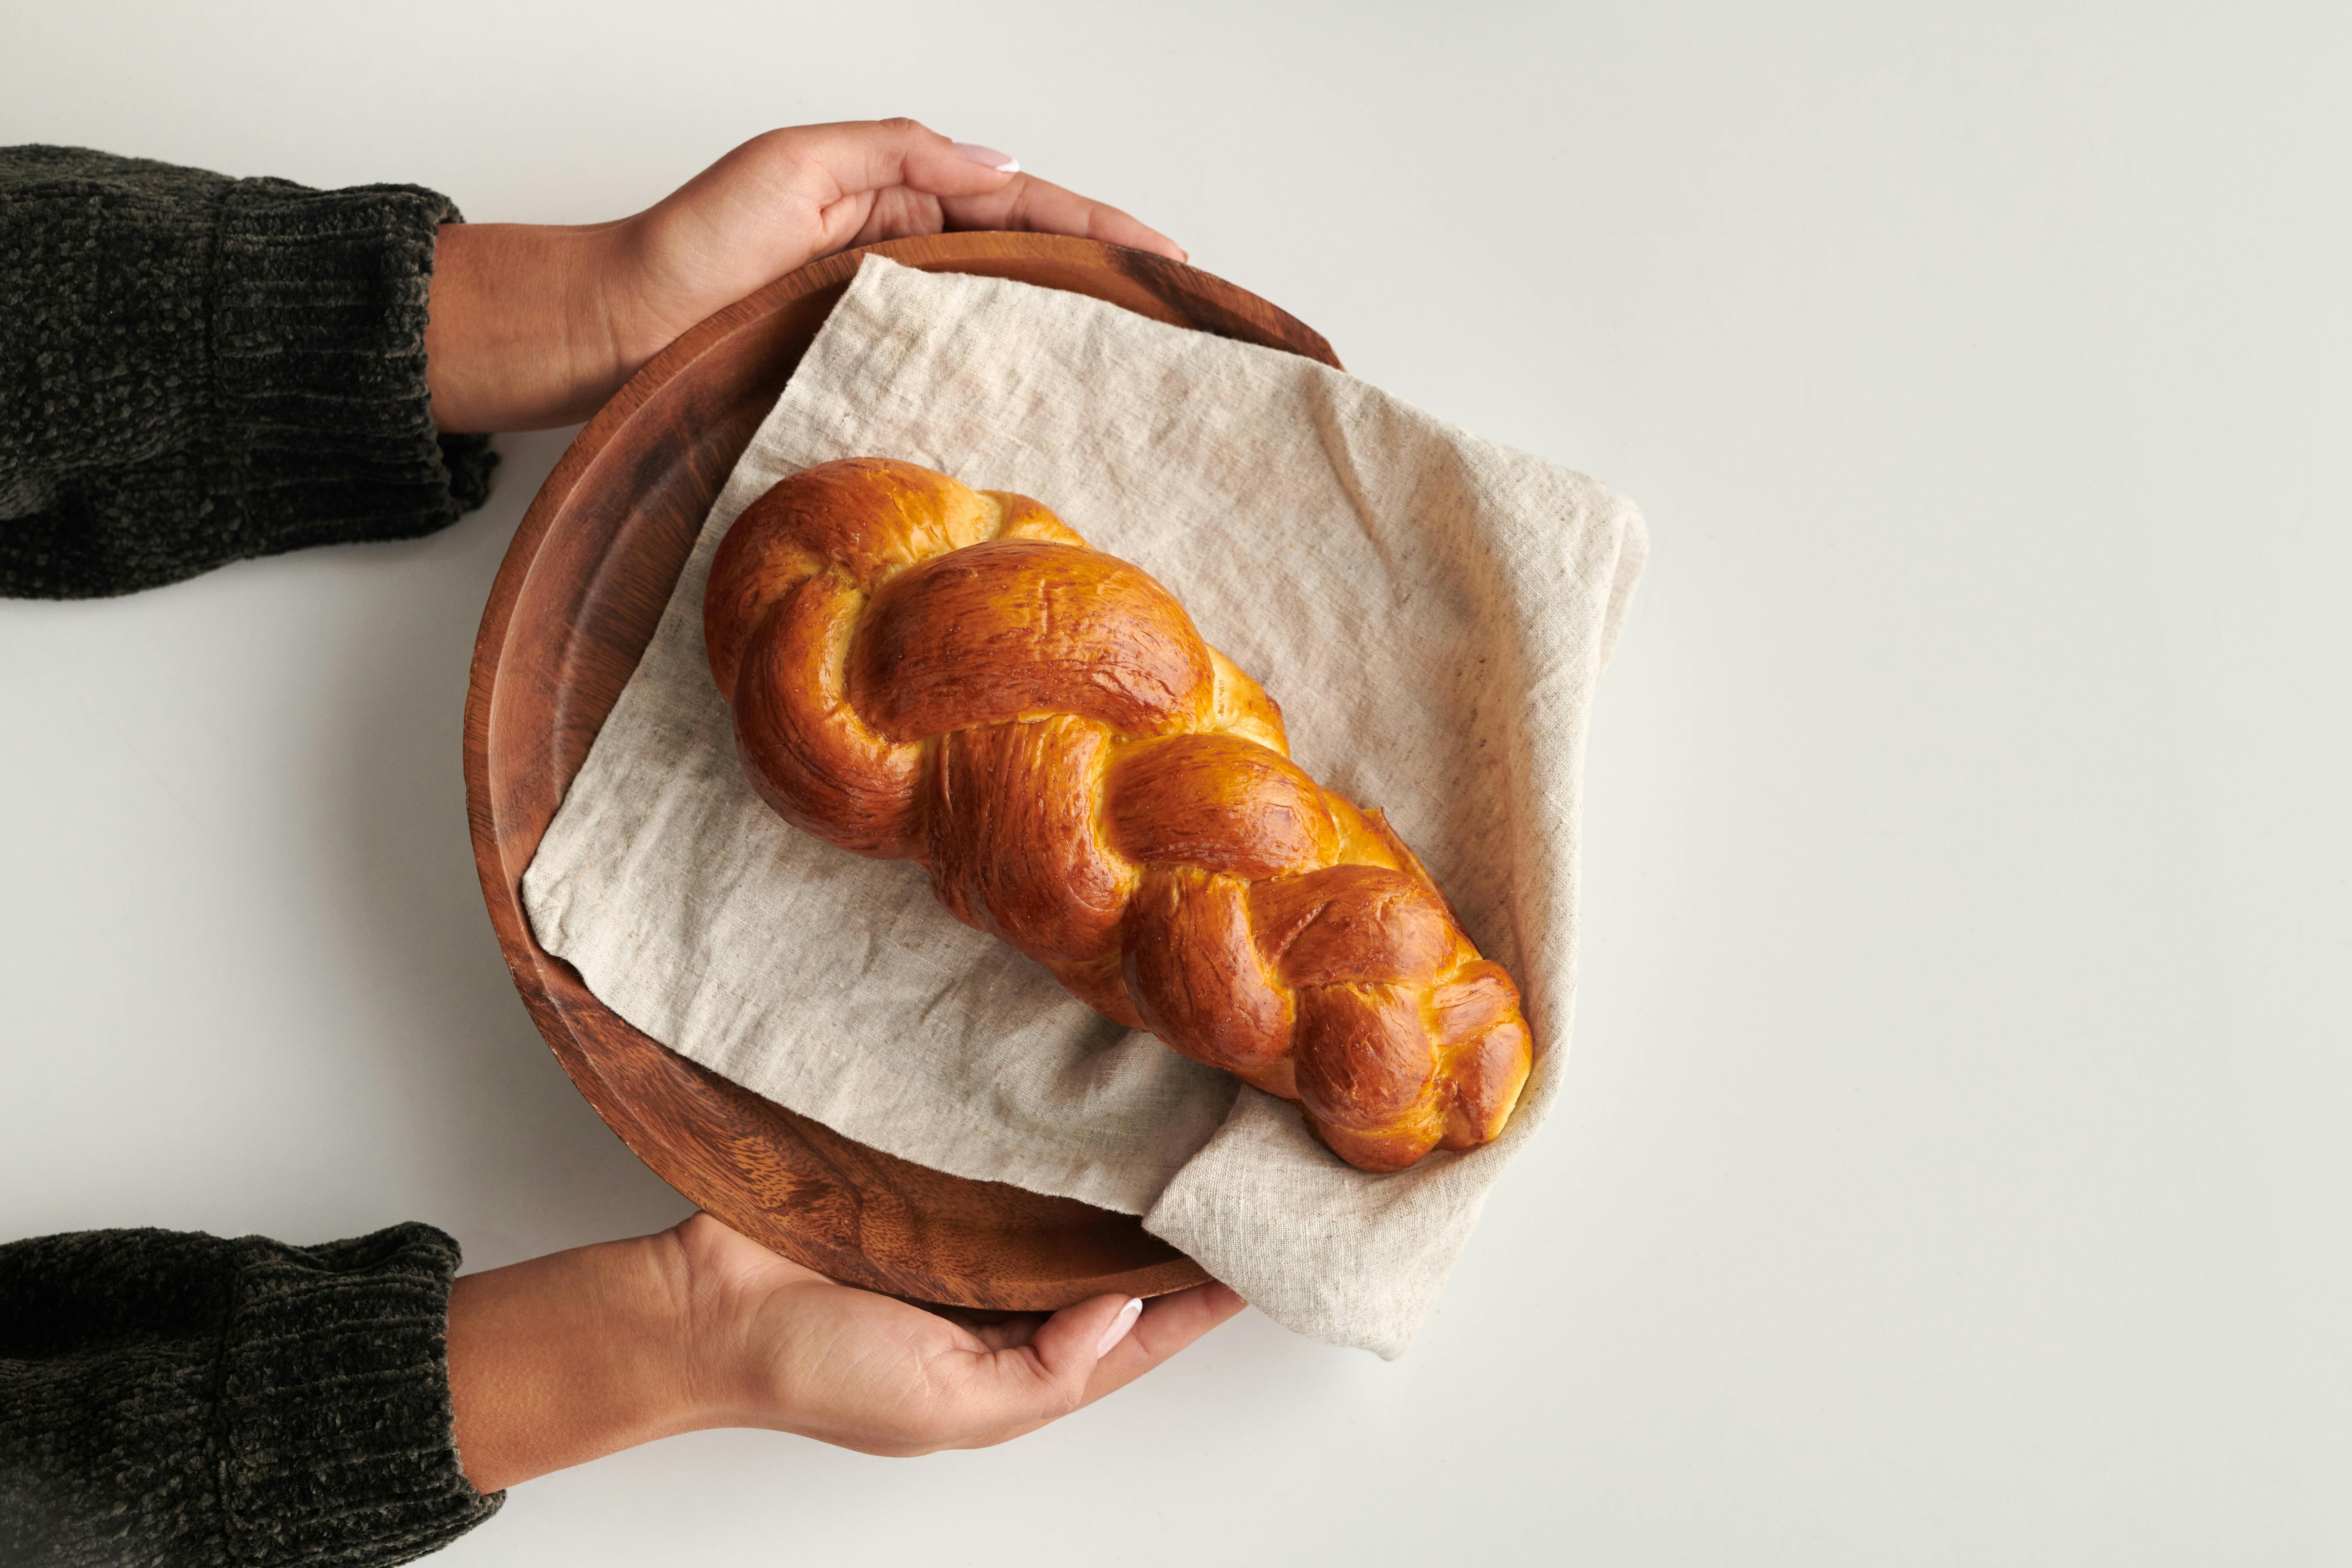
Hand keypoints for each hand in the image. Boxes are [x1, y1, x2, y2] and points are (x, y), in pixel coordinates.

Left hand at [425, 118, 1185, 432]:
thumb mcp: (792, 163)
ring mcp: (895, 308)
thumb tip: (1002, 166)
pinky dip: (1021, 360)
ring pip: (1012, 303)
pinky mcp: (874, 361)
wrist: (618, 330)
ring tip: (1153, 346)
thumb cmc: (689, 246)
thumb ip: (899, 154)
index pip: (1024, 200)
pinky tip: (1062, 384)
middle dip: (1112, 268)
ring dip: (1082, 319)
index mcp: (896, 191)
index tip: (1167, 256)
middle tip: (1187, 303)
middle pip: (1034, 249)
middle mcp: (906, 248)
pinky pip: (964, 353)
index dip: (1100, 224)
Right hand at [444, 1212, 1244, 1490]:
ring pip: (1068, 1203)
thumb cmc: (812, 1372)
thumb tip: (1123, 1316)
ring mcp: (965, 1232)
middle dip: (1172, 1234)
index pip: (1132, 1334)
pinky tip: (1092, 1104)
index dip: (1197, 1305)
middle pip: (1110, 1262)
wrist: (702, 1310)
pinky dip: (1048, 1137)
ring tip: (1188, 1134)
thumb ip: (1042, 1374)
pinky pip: (1005, 1155)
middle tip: (1241, 1182)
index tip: (1262, 1262)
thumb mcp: (944, 1407)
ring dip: (1122, 1178)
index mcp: (1012, 1361)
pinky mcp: (929, 1180)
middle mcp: (1000, 1296)